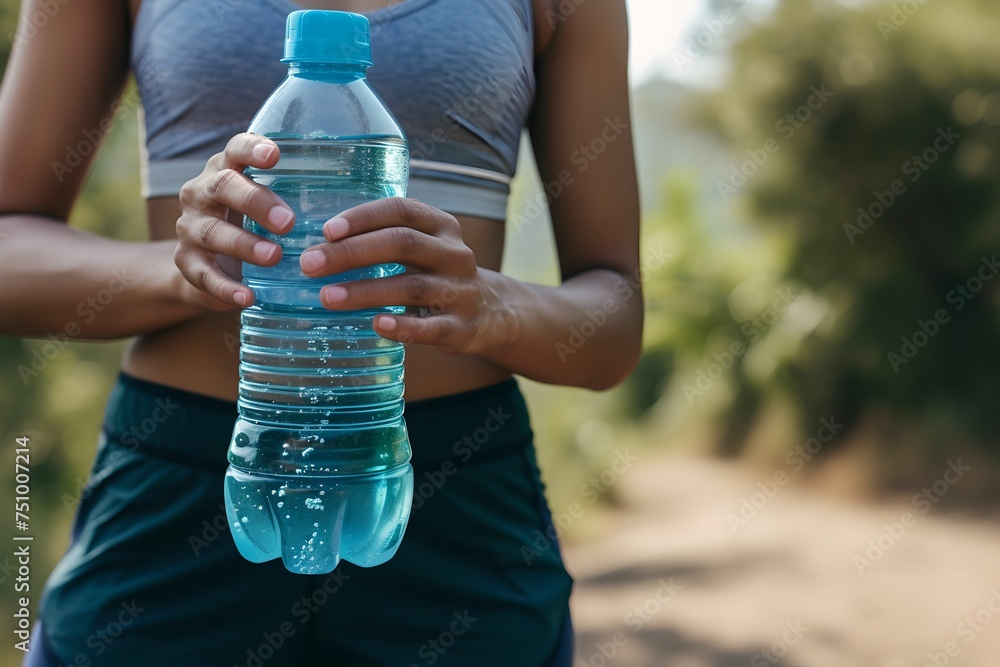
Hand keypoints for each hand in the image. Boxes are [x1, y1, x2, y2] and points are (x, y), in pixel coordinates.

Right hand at [173, 133, 291, 308]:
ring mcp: (190, 227)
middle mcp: (202, 193)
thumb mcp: (265, 204)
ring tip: (273, 257)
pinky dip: (225, 287)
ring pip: (212, 231)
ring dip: (244, 244)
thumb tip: (354, 204)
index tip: (274, 156)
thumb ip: (293, 196)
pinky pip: (203, 275)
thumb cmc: (247, 224)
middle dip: (256, 202)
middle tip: (288, 222)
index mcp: (226, 171)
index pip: (235, 150)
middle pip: (224, 187)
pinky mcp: (186, 262)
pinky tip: (246, 297)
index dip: (252, 149)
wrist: (205, 266)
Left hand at [299, 198, 517, 354]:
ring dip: (365, 291)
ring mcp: (460, 290)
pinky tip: (376, 325)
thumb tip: (318, 244)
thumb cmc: (437, 274)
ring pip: (411, 286)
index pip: (402, 210)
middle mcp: (454, 254)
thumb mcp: (422, 247)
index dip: (363, 218)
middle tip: (311, 264)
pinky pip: (431, 327)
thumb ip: (383, 239)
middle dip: (352, 252)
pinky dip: (403, 327)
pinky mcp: (462, 327)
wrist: (490, 313)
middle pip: (401, 244)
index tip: (327, 230)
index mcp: (441, 226)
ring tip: (327, 297)